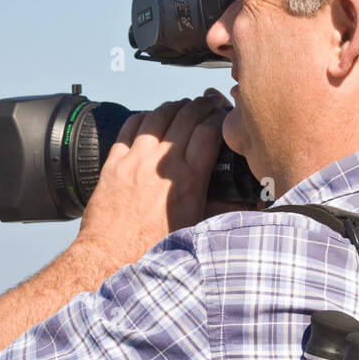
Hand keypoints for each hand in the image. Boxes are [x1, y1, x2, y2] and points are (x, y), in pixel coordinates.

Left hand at [76, 89, 229, 264]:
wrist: (111, 256)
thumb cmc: (154, 247)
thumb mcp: (195, 227)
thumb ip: (221, 208)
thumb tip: (247, 202)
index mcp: (188, 180)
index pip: (208, 132)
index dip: (219, 117)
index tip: (223, 116)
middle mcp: (162, 165)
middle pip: (186, 116)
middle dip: (201, 104)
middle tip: (208, 103)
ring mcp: (135, 160)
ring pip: (158, 116)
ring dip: (174, 106)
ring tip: (183, 106)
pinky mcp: (114, 163)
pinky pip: (129, 126)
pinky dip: (144, 118)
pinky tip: (151, 119)